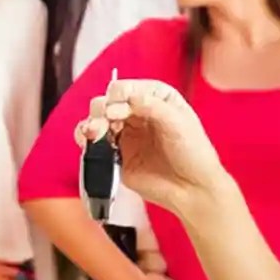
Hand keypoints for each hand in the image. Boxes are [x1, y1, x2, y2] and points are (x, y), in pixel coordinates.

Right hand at [74, 78, 223, 214]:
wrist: (192, 190)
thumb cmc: (194, 155)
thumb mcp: (179, 123)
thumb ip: (153, 106)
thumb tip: (129, 97)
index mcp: (155, 98)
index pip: (127, 88)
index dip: (119, 95)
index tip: (118, 108)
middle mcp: (137, 113)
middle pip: (108, 101)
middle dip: (102, 109)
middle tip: (105, 120)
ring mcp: (125, 133)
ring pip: (97, 119)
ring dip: (92, 123)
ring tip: (96, 132)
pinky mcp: (116, 154)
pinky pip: (93, 142)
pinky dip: (86, 139)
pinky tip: (89, 142)